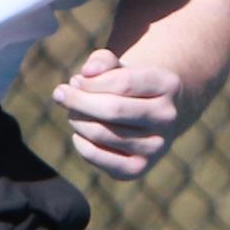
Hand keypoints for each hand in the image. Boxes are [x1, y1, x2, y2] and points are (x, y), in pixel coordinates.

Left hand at [53, 48, 182, 180]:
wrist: (152, 117)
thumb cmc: (129, 86)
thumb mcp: (120, 66)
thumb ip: (102, 61)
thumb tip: (87, 73)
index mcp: (168, 85)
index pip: (123, 83)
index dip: (91, 82)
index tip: (75, 81)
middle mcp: (167, 117)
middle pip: (113, 110)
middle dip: (78, 101)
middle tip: (60, 94)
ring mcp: (156, 146)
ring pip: (102, 133)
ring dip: (77, 120)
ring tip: (73, 112)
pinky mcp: (138, 169)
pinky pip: (98, 156)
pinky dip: (80, 143)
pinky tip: (79, 133)